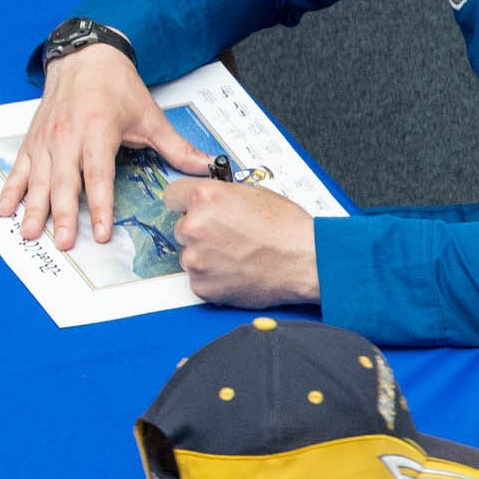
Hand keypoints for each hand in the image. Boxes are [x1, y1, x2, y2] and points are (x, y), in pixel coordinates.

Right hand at [0, 42, 209, 246]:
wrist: (85, 56)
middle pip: (63, 182)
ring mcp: (46, 138)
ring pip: (37, 178)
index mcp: (98, 131)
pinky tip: (5, 209)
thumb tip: (208, 167)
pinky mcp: (33, 139)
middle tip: (63, 243)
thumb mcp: (149, 115)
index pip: (97, 176)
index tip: (101, 232)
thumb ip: (176, 147)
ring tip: (29, 233)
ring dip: (33, 207)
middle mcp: (68, 136)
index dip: (99, 206)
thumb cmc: (116, 86)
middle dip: (62, 215)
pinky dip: (11, 189)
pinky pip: (20, 167)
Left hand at [167, 177, 319, 306]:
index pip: (172, 196)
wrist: (306, 261)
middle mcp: (195, 227)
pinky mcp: (202, 286)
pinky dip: (213, 277)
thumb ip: (220, 195)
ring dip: (206, 256)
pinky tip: (236, 271)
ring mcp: (196, 259)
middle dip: (200, 232)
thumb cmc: (286, 227)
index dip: (185, 203)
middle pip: (181, 228)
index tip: (190, 209)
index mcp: (204, 198)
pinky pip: (199, 278)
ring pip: (190, 254)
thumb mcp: (250, 193)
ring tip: (237, 255)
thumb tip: (206, 199)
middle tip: (228, 237)